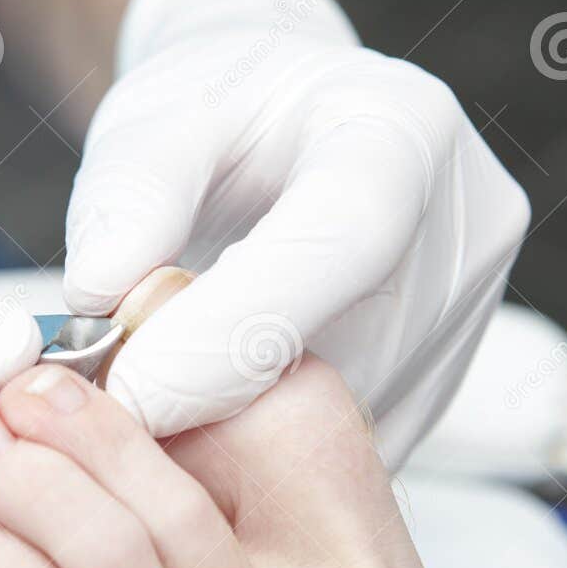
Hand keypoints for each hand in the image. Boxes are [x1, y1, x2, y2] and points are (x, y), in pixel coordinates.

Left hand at [64, 0, 529, 465]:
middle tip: (118, 399)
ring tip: (159, 389)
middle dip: (217, 397)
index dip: (232, 331)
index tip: (131, 392)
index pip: (341, 242)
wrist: (289, 127)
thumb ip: (129, 193)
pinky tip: (212, 412)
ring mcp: (464, 318)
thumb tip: (102, 293)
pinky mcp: (441, 385)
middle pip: (344, 357)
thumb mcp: (158, 115)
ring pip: (347, 425)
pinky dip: (270, 455)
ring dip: (241, 440)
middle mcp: (463, 228)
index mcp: (401, 131)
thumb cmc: (220, 111)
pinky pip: (349, 453)